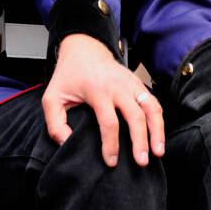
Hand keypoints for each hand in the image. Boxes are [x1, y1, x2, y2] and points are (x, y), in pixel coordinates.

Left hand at [43, 33, 163, 166]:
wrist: (84, 48)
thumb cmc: (68, 75)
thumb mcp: (52, 98)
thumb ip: (55, 124)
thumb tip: (67, 143)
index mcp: (97, 91)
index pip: (109, 122)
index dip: (111, 144)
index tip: (111, 161)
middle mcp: (118, 87)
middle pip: (136, 117)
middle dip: (141, 141)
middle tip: (142, 161)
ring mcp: (131, 83)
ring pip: (151, 107)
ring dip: (157, 130)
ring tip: (159, 151)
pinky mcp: (138, 83)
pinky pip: (153, 102)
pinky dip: (158, 119)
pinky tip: (158, 135)